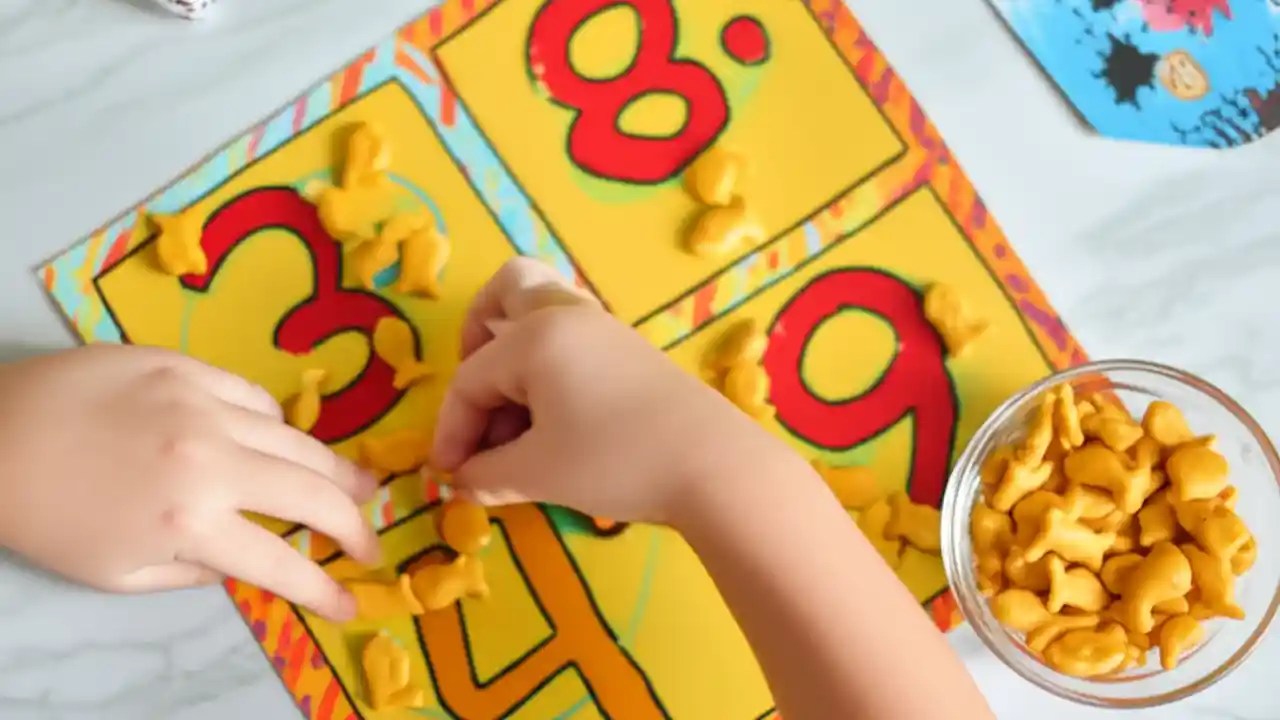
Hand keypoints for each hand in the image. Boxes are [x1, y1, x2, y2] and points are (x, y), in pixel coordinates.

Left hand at [0, 344, 379, 620]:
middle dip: (354, 523)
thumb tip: (247, 562)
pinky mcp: (188, 366)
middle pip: (311, 493)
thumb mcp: (118, 574)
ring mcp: (203, 405)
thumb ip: (194, 574)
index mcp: (188, 523)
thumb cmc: (48, 517)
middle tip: (372, 538)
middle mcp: (210, 462)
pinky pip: (256, 398)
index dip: (325, 587)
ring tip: (364, 484)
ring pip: (296, 439)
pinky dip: (275, 425)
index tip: (352, 600)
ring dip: (336, 469)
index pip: (283, 561)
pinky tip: (278, 439)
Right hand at [431, 258, 780, 524]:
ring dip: (514, 358)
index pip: (470, 378)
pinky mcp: (630, 353)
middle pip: (506, 293)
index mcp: (536, 336)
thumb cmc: (617, 461)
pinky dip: (547, 371)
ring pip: (542, 313)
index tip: (449, 476)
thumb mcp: (539, 474)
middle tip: (480, 402)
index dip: (452, 431)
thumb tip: (462, 481)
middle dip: (476, 342)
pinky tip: (554, 424)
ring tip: (517, 426)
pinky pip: (571, 341)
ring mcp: (604, 330)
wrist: (715, 467)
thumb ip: (488, 474)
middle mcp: (567, 316)